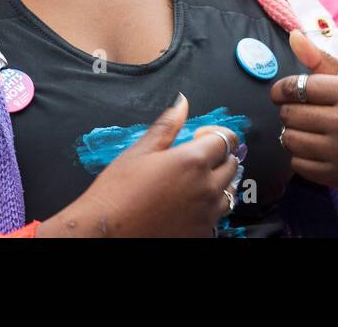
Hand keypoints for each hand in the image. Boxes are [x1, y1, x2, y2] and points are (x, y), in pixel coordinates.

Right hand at [38, 94, 240, 236]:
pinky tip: (186, 205)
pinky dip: (208, 207)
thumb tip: (181, 104)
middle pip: (232, 164)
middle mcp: (206, 188)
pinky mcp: (202, 234)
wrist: (104, 234)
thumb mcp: (139, 152)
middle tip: (193, 158)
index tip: (200, 136)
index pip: (226, 140)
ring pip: (229, 192)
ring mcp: (207, 214)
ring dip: (217, 183)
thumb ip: (167, 126)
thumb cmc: (116, 194)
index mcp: (192, 161)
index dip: (215, 134)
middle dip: (218, 156)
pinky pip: (217, 216)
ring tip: (191, 182)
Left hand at [271, 29, 337, 194]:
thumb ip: (322, 60)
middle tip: (304, 112)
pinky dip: (301, 157)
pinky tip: (318, 149)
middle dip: (290, 111)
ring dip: (292, 134)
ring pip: (289, 140)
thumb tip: (294, 36)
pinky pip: (297, 164)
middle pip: (289, 114)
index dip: (281, 90)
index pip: (296, 88)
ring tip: (309, 130)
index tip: (281, 93)